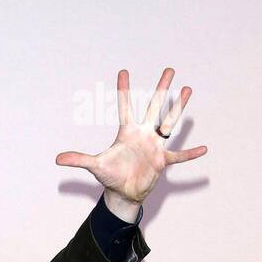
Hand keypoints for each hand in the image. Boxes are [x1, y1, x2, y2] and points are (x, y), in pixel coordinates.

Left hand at [55, 67, 206, 210]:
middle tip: (170, 69)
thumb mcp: (94, 166)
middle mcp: (143, 134)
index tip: (123, 71)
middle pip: (154, 107)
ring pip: (169, 123)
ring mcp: (154, 146)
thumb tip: (57, 158)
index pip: (125, 107)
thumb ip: (78, 159)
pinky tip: (204, 149)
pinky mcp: (162, 161)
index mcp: (127, 132)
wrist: (122, 192)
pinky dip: (190, 154)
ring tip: (188, 89)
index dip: (124, 90)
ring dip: (178, 108)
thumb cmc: (110, 176)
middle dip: (162, 89)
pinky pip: (179, 156)